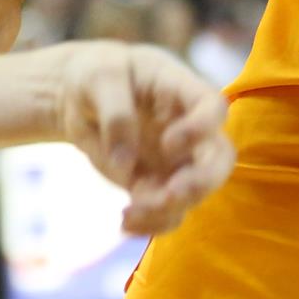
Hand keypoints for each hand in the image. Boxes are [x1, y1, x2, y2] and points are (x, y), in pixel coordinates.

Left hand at [54, 42, 234, 235]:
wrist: (79, 99)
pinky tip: (125, 221)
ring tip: (129, 212)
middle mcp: (188, 126)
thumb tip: (125, 161)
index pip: (213, 107)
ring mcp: (176, 158)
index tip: (168, 143)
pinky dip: (151, 223)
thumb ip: (114, 112)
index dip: (201, 129)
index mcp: (179, 89)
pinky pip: (168, 211)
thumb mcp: (98, 78)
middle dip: (201, 183)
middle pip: (220, 158)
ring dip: (167, 210)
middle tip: (169, 196)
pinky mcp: (158, 183)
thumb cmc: (95, 75)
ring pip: (195, 192)